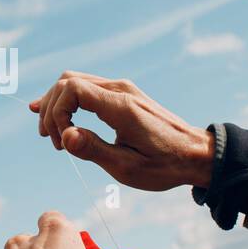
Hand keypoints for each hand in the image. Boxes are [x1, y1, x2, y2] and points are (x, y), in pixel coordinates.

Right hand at [29, 72, 214, 189]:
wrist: (196, 154)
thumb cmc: (165, 164)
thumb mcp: (127, 167)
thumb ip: (93, 150)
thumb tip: (65, 136)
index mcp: (121, 106)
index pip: (72, 89)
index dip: (57, 113)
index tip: (62, 142)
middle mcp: (120, 90)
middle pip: (67, 81)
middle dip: (51, 109)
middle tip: (52, 141)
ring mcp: (123, 89)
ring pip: (75, 81)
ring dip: (57, 104)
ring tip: (51, 133)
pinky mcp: (124, 94)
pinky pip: (88, 87)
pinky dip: (68, 99)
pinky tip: (55, 112)